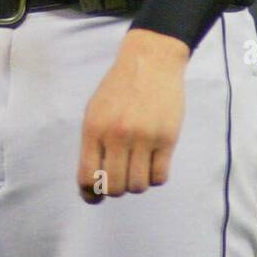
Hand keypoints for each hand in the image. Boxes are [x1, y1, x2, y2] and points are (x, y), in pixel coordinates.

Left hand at [77, 28, 188, 202]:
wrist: (151, 60)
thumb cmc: (120, 87)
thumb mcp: (95, 111)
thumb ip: (92, 144)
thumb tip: (92, 182)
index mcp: (94, 129)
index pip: (88, 177)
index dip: (90, 194)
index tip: (96, 196)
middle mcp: (117, 135)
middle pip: (114, 187)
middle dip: (116, 190)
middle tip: (121, 179)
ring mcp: (144, 137)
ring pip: (138, 185)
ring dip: (137, 184)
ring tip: (138, 169)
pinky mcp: (168, 137)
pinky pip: (160, 176)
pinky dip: (156, 178)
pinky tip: (154, 164)